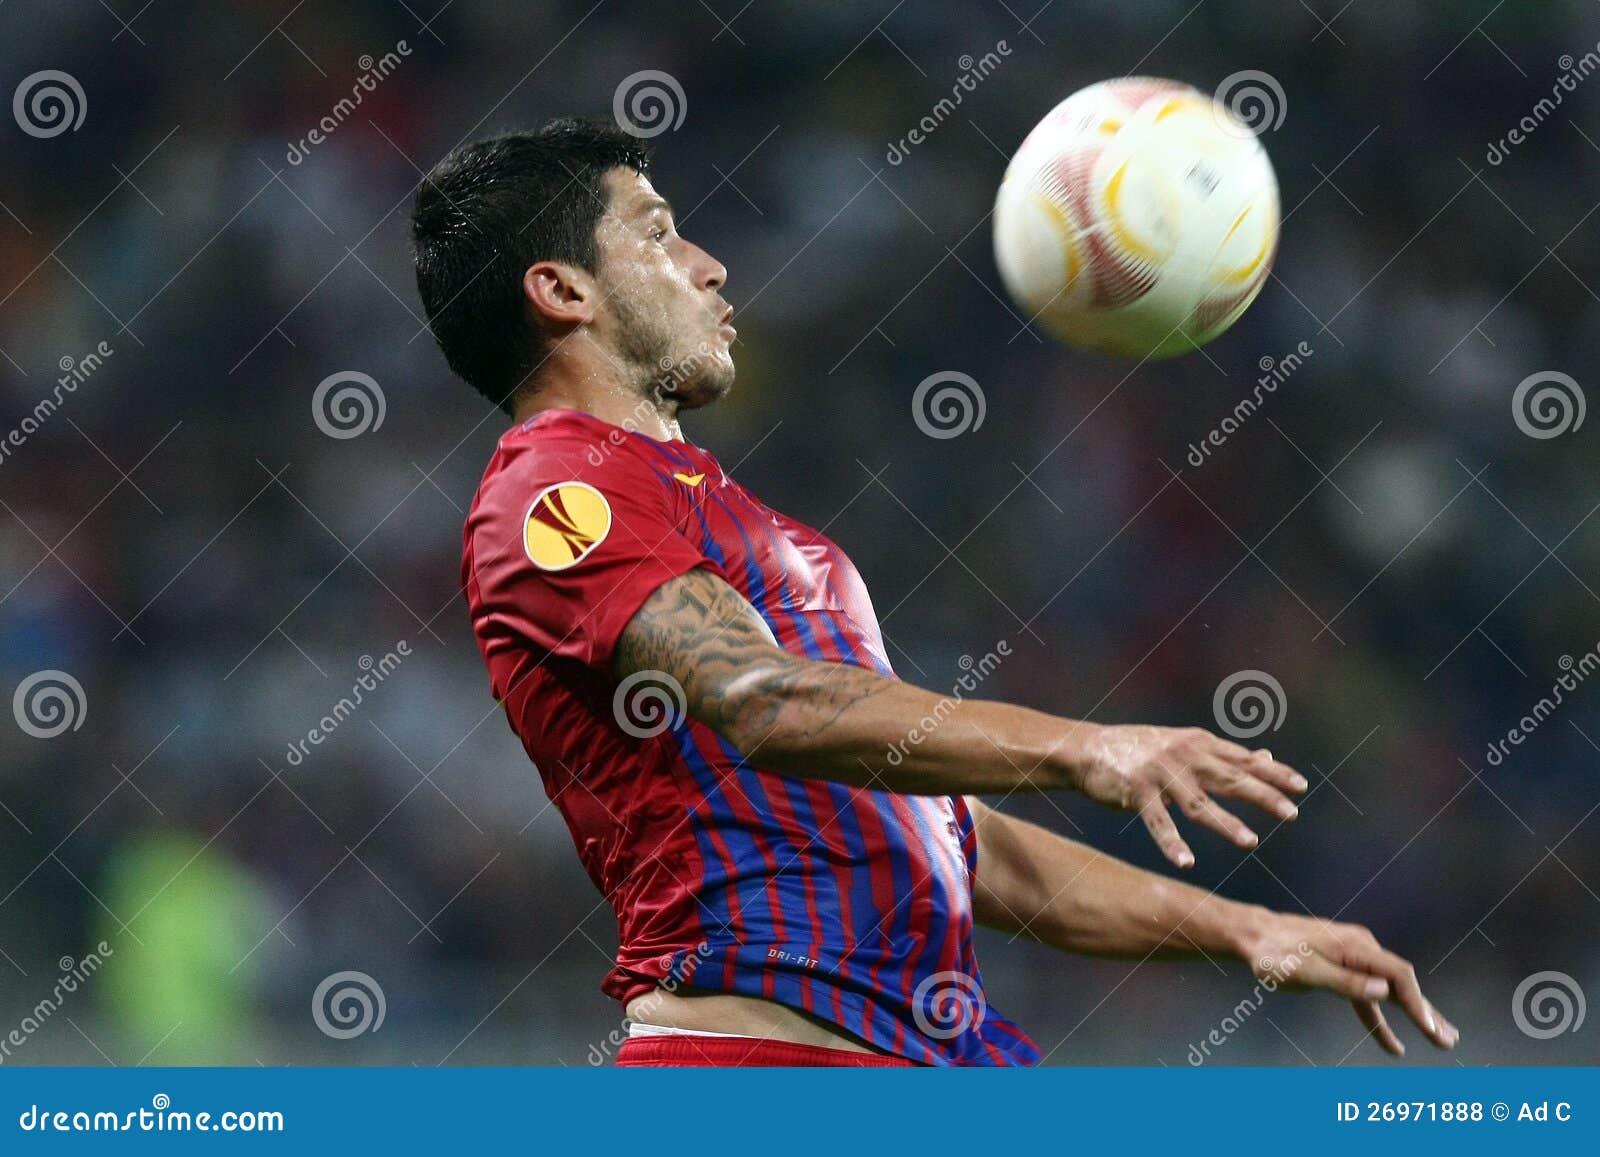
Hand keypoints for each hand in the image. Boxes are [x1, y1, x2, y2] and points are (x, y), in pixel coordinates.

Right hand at [1073, 723, 1306, 866]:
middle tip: (1292, 814)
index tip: (1302, 787)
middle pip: (1230, 778)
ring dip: (1226, 823)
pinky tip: (1186, 863)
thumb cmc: (1142, 750)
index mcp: (1199, 744)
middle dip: (1263, 796)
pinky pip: (1158, 822)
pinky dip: (1172, 843)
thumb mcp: (1186, 746)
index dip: (1273, 773)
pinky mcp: (1136, 792)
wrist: (1089, 749)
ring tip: (1251, 842)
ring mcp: (1160, 774)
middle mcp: (1184, 755)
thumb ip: (1224, 756)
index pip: (1243, 760)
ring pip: (1199, 803)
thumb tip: (1267, 758)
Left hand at [1238, 910, 1459, 1055]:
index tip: (1430, 1029)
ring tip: (1441, 1040)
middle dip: (1427, 1013)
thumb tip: (1384, 991)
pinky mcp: (1343, 969)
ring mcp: (1354, 958)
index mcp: (1355, 947)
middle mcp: (1361, 949)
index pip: (1399, 975)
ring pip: (1390, 991)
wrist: (1254, 936)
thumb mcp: (1305, 971)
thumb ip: (1344, 982)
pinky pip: (1368, 999)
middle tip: (1449, 1040)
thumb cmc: (1274, 953)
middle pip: (1403, 983)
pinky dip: (1380, 1021)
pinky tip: (1393, 1045)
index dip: (1417, 1003)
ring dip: (1414, 1017)